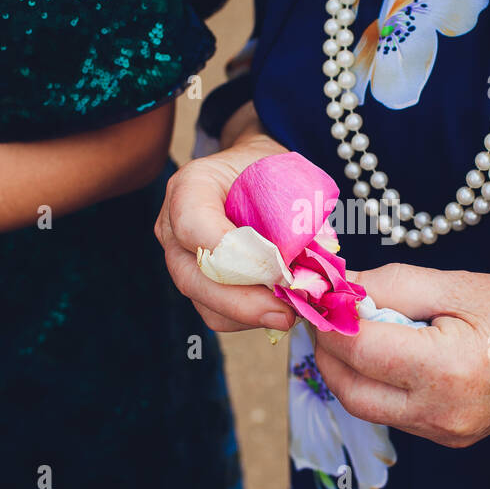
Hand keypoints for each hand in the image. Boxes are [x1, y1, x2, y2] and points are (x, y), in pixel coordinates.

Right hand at [155, 129, 297, 332]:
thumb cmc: (271, 171)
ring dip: (252, 314)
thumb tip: (314, 266)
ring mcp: (181, 259)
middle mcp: (174, 226)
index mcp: (191, 186)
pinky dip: (252, 317)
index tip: (279, 270)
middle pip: (194, 277)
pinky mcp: (197, 283)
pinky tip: (282, 308)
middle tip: (287, 313)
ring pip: (206, 303)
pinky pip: (218, 312)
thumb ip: (294, 214)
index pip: (195, 225)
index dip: (236, 254)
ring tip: (293, 310)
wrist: (254, 172)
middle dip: (244, 301)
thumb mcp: (287, 176)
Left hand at [312, 263, 489, 446]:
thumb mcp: (455, 284)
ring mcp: (444, 434)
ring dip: (349, 368)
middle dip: (327, 350)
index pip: (357, 348)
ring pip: (365, 406)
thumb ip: (390, 287)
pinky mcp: (447, 439)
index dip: (327, 318)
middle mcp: (440, 414)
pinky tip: (388, 351)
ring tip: (357, 327)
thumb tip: (337, 289)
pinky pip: (392, 413)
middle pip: (348, 389)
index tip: (315, 293)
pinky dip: (376, 382)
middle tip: (326, 312)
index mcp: (445, 370)